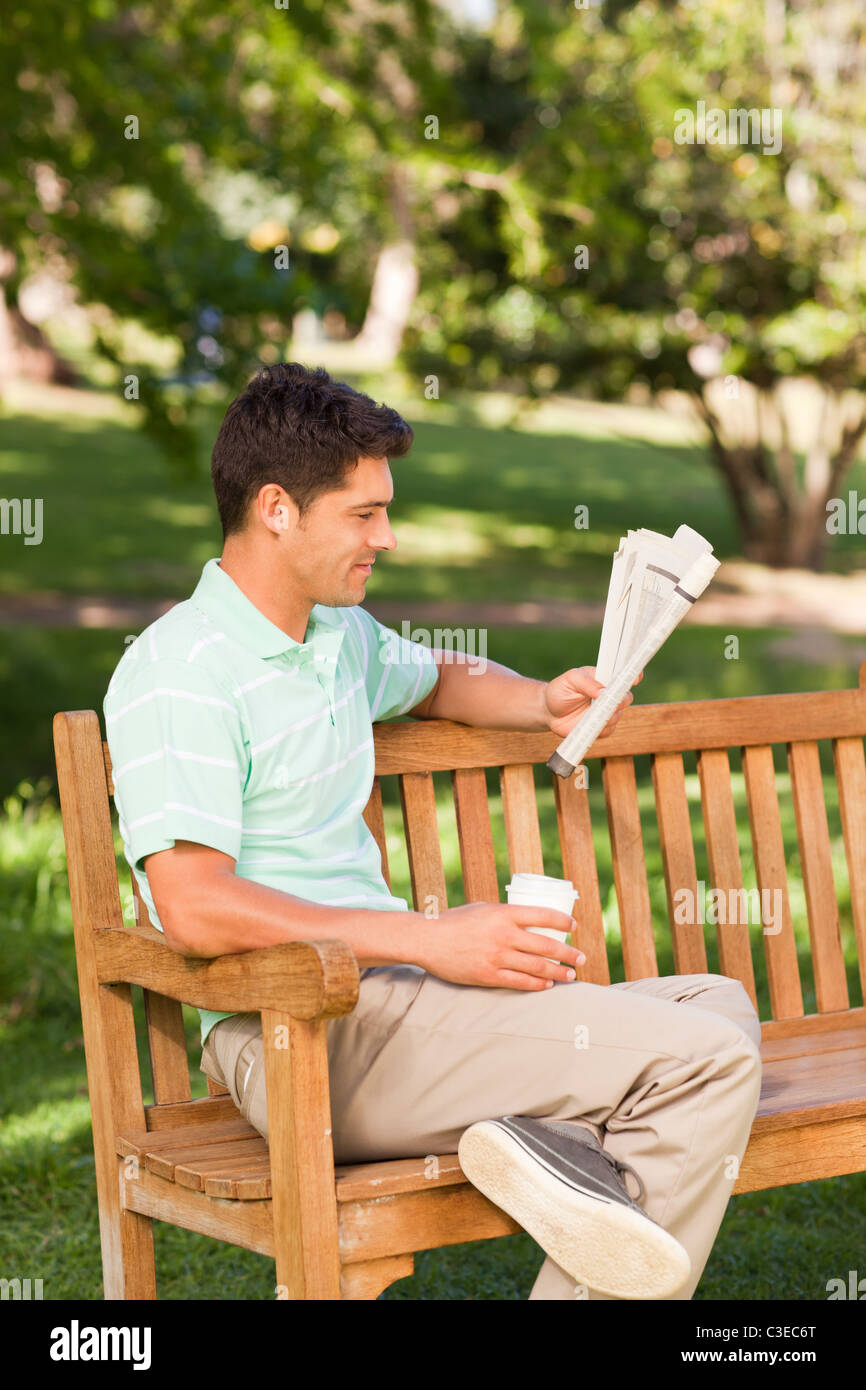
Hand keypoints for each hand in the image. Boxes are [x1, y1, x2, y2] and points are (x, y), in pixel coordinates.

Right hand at [415, 901, 584, 990]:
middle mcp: (503, 935)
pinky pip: (520, 982)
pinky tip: (548, 984)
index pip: (543, 915)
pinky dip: (538, 984)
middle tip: (582, 958)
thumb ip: (505, 915)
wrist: (428, 940)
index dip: (563, 921)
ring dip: (559, 972)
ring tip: (571, 975)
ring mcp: (497, 957)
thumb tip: (529, 922)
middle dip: (569, 953)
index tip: (574, 926)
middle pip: (546, 945)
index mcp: (503, 913)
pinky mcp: (488, 975)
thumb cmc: (455, 921)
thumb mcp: (483, 909)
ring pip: (537, 967)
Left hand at [543, 665, 643, 739]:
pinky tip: (588, 725)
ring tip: (590, 714)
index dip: (633, 676)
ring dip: (607, 716)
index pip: (623, 675)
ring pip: (617, 715)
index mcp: (604, 678)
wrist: (549, 712)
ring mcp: (606, 712)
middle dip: (621, 700)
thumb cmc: (560, 690)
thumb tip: (603, 692)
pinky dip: (601, 729)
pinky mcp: (601, 727)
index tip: (635, 678)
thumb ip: (586, 682)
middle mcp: (609, 695)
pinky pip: (608, 730)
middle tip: (610, 701)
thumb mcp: (570, 680)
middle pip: (626, 698)